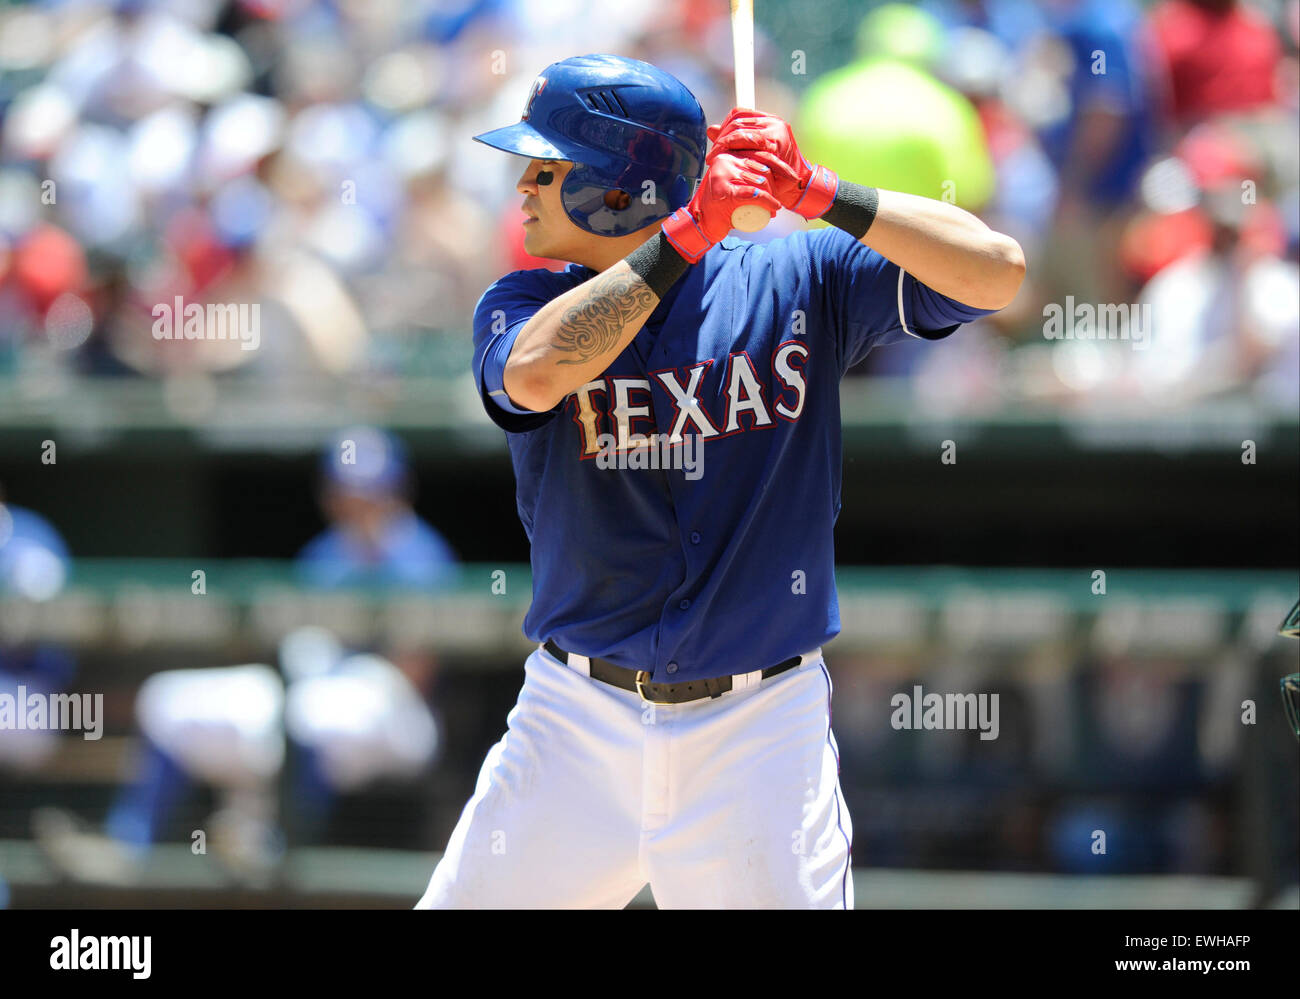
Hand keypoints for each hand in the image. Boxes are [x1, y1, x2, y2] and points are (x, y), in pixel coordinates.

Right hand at [661, 151, 780, 262]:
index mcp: (729, 153)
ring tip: (774, 208)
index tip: (792, 179)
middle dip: (776, 186)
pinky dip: (768, 201)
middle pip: (762, 168)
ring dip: (773, 196)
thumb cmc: (720, 205)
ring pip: (760, 181)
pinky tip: (773, 207)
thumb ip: (746, 171)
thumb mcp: (733, 181)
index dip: (780, 167)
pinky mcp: (725, 191)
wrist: (702, 223)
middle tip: (777, 200)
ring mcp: (724, 174)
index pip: (760, 155)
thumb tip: (773, 168)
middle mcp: (725, 160)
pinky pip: (753, 194)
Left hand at [706, 108, 837, 219]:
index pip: (738, 113)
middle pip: (737, 122)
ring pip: (741, 131)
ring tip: (716, 158)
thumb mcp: (752, 152)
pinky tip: (729, 160)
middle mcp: (773, 122)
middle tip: (712, 154)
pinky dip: (736, 151)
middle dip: (721, 139)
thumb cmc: (774, 171)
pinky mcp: (776, 146)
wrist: (796, 184)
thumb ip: (734, 139)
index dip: (724, 126)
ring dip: (724, 145)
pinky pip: (750, 144)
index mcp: (768, 120)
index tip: (716, 143)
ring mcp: (776, 132)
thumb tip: (711, 129)